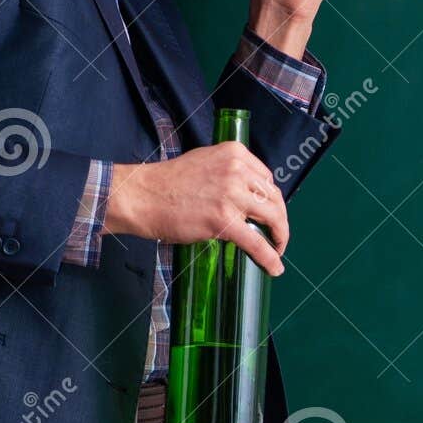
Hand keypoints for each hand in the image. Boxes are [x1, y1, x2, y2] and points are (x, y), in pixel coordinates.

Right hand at [103, 144, 287, 275]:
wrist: (142, 196)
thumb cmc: (167, 183)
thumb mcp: (205, 162)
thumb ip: (229, 173)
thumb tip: (248, 194)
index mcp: (235, 154)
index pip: (267, 179)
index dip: (271, 199)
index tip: (269, 213)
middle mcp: (237, 171)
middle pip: (274, 198)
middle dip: (279, 220)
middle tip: (277, 235)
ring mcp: (231, 195)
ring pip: (273, 217)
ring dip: (280, 236)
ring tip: (277, 250)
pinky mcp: (224, 220)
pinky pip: (257, 242)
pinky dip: (270, 257)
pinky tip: (275, 268)